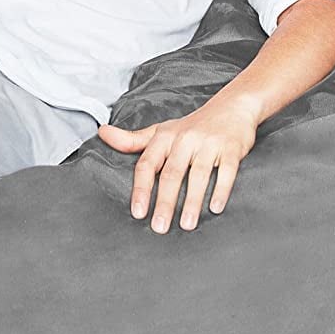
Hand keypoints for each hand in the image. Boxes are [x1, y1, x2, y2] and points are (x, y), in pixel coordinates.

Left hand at [97, 98, 258, 231]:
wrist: (233, 106)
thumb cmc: (192, 126)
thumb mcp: (160, 131)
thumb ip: (131, 139)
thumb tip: (102, 133)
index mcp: (164, 137)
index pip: (147, 165)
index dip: (140, 189)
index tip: (138, 213)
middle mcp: (185, 139)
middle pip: (171, 174)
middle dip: (164, 203)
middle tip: (159, 227)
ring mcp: (209, 143)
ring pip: (198, 175)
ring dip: (191, 202)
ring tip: (186, 225)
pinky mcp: (231, 148)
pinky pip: (226, 171)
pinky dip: (221, 189)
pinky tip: (215, 208)